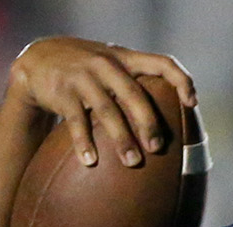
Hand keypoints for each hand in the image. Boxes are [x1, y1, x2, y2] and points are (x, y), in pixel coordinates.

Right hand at [10, 37, 195, 167]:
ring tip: (132, 162)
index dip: (181, 80)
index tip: (192, 104)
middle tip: (157, 148)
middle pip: (134, 93)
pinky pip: (76, 120)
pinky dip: (83, 142)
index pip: (161, 62)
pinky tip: (90, 162)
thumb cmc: (86, 72)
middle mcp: (107, 64)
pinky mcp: (63, 91)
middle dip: (148, 122)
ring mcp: (84, 76)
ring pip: (107, 109)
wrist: (40, 59)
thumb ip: (134, 86)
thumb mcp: (111, 68)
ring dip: (121, 137)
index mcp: (126, 59)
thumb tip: (166, 126)